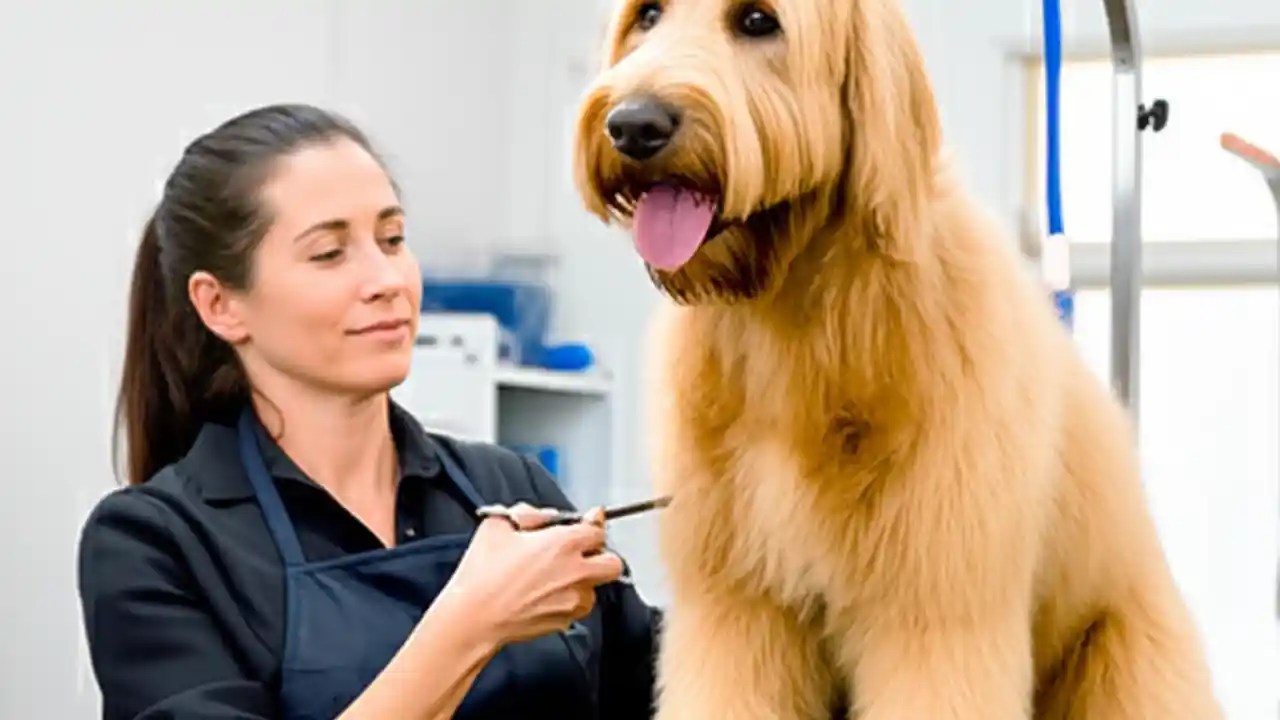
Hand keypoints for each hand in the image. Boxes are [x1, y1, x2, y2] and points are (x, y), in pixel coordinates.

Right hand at [443, 503, 622, 647]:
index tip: (585, 525)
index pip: (597, 529)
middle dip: (601, 556)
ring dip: (584, 580)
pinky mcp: (566, 620)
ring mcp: (573, 599)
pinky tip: (546, 595)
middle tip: (580, 554)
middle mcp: (576, 571)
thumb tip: (547, 516)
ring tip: (555, 578)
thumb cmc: (483, 573)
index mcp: (563, 543)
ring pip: (595, 587)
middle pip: (613, 563)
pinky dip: (570, 599)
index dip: (591, 525)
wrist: (473, 618)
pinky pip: (579, 606)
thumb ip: (529, 514)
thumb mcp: (498, 525)